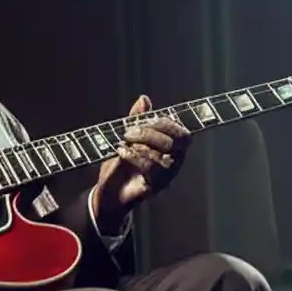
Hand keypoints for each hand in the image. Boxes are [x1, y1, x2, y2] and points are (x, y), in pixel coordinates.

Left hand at [91, 95, 190, 232]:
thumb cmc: (121, 164)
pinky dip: (136, 158)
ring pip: (166, 157)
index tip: (143, 120)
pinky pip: (153, 170)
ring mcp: (167, 175)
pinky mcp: (156, 186)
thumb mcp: (127, 137)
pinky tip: (123, 154)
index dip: (165, 123)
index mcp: (172, 147)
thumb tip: (144, 99)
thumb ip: (136, 119)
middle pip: (177, 143)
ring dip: (143, 146)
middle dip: (152, 133)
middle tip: (129, 132)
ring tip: (124, 144)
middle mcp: (175, 161)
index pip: (182, 132)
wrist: (109, 191)